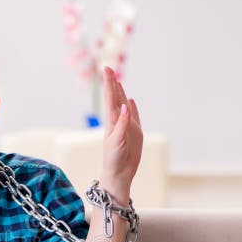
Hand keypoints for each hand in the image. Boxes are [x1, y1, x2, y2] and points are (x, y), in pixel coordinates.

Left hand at [100, 66, 142, 191]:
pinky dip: (133, 107)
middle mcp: (118, 121)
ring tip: (118, 81)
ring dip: (121, 93)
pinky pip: (134, 116)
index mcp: (112, 121)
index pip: (110, 98)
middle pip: (115, 98)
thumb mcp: (117, 141)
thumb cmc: (114, 159)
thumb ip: (121, 123)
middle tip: (108, 68)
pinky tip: (131, 101)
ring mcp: (126, 126)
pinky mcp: (134, 133)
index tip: (106, 70)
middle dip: (112, 84)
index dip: (109, 84)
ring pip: (124, 105)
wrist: (119, 173)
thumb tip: (125, 105)